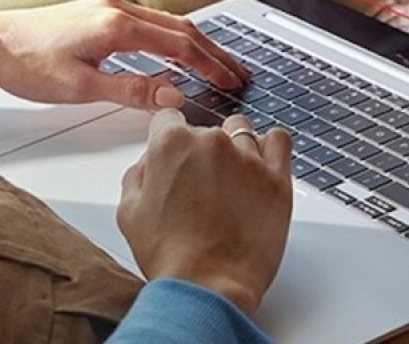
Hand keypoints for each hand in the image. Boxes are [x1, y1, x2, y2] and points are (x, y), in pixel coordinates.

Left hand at [0, 0, 250, 110]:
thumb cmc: (23, 62)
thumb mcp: (79, 87)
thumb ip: (129, 91)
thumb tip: (172, 96)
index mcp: (116, 25)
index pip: (180, 44)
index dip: (210, 65)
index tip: (232, 82)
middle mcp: (116, 9)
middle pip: (181, 29)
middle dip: (213, 52)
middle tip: (238, 74)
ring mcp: (107, 8)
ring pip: (166, 24)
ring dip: (194, 45)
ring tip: (215, 66)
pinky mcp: (97, 14)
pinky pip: (147, 24)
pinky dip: (171, 40)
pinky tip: (173, 57)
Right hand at [117, 111, 292, 315]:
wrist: (208, 289)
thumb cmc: (170, 256)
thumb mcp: (129, 211)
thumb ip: (139, 173)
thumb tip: (151, 161)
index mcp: (171, 144)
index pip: (169, 120)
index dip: (169, 141)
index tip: (177, 158)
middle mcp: (210, 142)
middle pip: (206, 130)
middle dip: (202, 153)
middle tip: (201, 188)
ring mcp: (247, 157)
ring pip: (242, 131)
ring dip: (235, 149)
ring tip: (231, 183)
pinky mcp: (277, 177)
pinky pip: (280, 140)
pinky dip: (271, 148)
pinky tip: (260, 168)